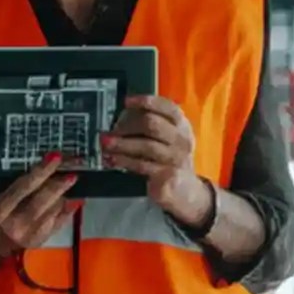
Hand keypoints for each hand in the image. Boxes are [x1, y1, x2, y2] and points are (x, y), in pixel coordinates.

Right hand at [0, 152, 81, 259]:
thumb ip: (9, 184)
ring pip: (54, 209)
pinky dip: (68, 207)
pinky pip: (61, 220)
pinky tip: (74, 196)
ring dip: (64, 192)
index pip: (23, 187)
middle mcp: (16, 224)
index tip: (55, 156)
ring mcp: (31, 234)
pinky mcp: (42, 240)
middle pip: (42, 200)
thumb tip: (39, 165)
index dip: (41, 171)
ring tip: (71, 177)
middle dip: (59, 183)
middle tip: (73, 168)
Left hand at [101, 95, 212, 226]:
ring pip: (145, 145)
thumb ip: (151, 127)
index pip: (167, 107)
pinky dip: (124, 160)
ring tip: (105, 143)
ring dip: (122, 143)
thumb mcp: (168, 140)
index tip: (126, 101)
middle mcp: (182, 139)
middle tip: (111, 129)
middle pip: (152, 124)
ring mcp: (176, 158)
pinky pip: (141, 164)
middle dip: (127, 125)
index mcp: (182, 126)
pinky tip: (112, 159)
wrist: (187, 191)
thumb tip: (120, 119)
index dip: (146, 101)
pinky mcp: (167, 175)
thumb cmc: (171, 159)